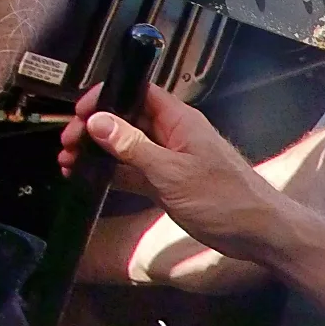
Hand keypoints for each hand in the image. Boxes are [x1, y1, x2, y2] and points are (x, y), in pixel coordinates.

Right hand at [59, 84, 283, 262]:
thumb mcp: (171, 173)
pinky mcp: (168, 184)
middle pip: (129, 119)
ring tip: (68, 160)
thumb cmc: (222, 198)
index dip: (108, 96)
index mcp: (181, 121)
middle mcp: (174, 135)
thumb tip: (99, 120)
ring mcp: (171, 160)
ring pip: (128, 147)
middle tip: (68, 142)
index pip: (139, 92)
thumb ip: (133, 147)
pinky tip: (87, 177)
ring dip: (99, 151)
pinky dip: (112, 173)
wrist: (256, 232)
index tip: (80, 111)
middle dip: (96, 127)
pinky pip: (134, 171)